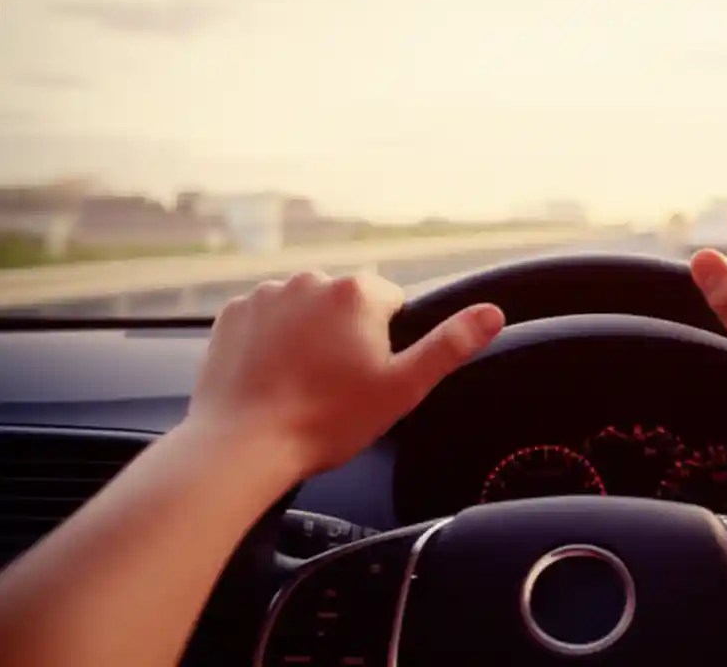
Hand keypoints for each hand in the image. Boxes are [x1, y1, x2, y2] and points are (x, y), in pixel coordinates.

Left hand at [185, 271, 503, 479]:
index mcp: (357, 292)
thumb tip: (493, 312)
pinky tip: (272, 378)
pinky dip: (271, 342)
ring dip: (308, 336)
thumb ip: (449, 345)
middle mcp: (312, 280)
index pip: (392, 302)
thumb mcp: (403, 388)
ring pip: (306, 310)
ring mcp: (268, 295)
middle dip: (347, 335)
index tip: (369, 375)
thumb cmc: (327, 421)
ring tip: (301, 385)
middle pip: (347, 303)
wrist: (242, 445)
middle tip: (336, 385)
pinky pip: (266, 320)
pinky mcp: (233, 314)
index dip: (387, 341)